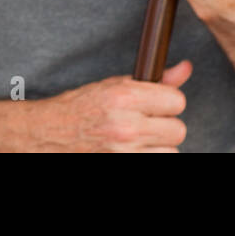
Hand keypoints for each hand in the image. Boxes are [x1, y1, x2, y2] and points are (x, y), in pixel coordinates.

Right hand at [15, 60, 192, 151]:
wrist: (49, 134)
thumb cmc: (80, 107)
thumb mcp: (113, 86)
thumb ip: (154, 81)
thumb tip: (185, 68)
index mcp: (123, 98)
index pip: (177, 101)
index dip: (168, 102)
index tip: (156, 105)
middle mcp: (125, 127)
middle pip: (178, 130)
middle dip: (164, 126)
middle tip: (145, 124)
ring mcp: (123, 153)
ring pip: (170, 153)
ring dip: (158, 148)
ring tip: (138, 141)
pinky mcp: (121, 167)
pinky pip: (156, 163)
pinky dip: (148, 156)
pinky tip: (133, 151)